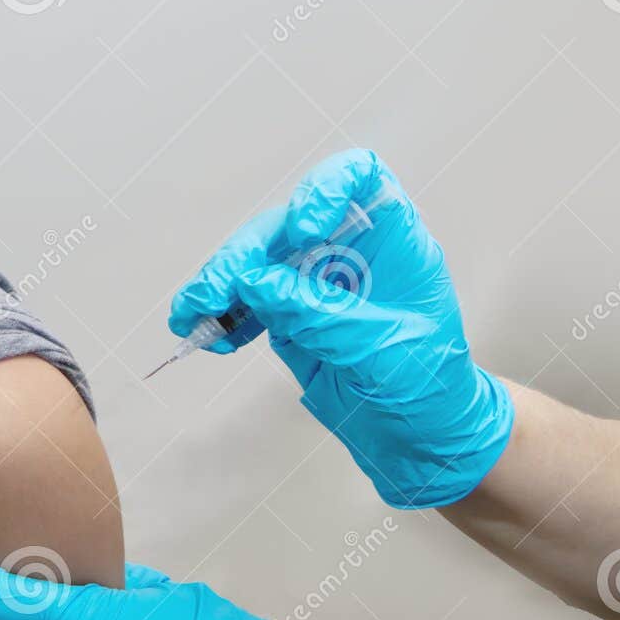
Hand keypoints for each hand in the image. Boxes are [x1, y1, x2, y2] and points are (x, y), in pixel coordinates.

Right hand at [168, 147, 513, 507]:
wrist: (421, 440)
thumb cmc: (428, 390)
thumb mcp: (380, 351)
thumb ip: (318, 313)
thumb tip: (256, 282)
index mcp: (392, 241)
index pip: (359, 179)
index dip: (325, 189)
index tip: (303, 230)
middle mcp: (350, 250)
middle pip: (284, 225)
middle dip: (243, 254)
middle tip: (214, 292)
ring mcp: (314, 280)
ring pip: (254, 260)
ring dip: (218, 283)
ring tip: (191, 316)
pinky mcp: (287, 312)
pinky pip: (245, 299)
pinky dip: (221, 314)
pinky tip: (208, 335)